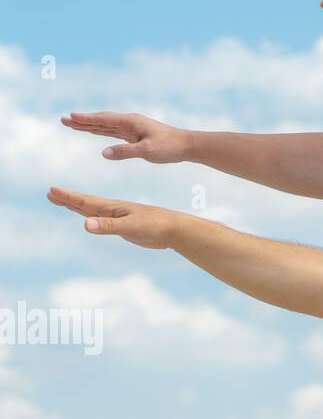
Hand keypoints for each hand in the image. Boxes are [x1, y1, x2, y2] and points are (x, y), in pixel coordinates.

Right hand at [47, 187, 176, 249]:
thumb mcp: (131, 227)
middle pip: (86, 203)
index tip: (51, 190)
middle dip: (68, 199)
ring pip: (93, 210)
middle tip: (51, 192)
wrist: (175, 228)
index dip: (68, 197)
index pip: (86, 202)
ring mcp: (119, 217)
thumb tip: (86, 224)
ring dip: (77, 206)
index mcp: (113, 208)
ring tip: (64, 201)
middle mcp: (114, 210)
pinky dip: (92, 217)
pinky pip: (103, 219)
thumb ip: (109, 226)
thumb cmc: (155, 226)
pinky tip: (90, 218)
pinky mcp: (125, 224)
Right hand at [61, 111, 190, 162]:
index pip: (104, 120)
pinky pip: (113, 131)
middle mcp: (130, 122)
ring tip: (73, 123)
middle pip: (101, 120)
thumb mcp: (147, 151)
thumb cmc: (169, 147)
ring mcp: (132, 128)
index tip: (70, 117)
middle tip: (64, 119)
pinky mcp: (135, 135)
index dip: (86, 119)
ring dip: (89, 125)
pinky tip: (95, 130)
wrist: (186, 146)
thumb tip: (103, 153)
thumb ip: (125, 152)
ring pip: (106, 125)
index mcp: (131, 123)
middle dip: (82, 120)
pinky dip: (101, 130)